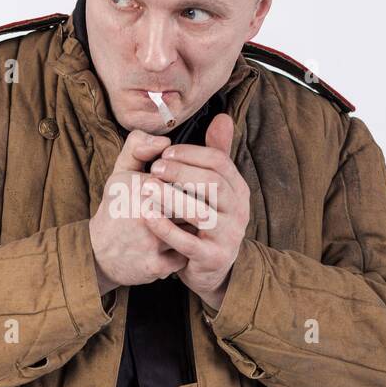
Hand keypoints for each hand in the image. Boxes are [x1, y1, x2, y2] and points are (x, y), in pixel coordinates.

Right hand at [88, 129, 188, 292]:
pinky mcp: (155, 265)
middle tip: (187, 209)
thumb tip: (164, 139)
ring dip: (192, 229)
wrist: (98, 252)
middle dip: (193, 207)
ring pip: (191, 230)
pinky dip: (183, 251)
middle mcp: (146, 213)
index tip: (182, 189)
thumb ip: (138, 147)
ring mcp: (151, 241)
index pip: (184, 179)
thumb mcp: (120, 172)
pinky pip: (185, 255)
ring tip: (183, 226)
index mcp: (141, 186)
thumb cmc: (116, 207)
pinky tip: (176, 246)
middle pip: (191, 204)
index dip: (188, 184)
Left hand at [139, 113, 249, 309]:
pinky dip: (165, 228)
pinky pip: (187, 242)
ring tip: (146, 189)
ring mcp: (228, 236)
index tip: (164, 154)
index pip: (218, 162)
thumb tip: (222, 117)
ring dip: (170, 197)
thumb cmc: (207, 221)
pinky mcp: (212, 258)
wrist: (210, 269)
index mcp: (238, 189)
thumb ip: (216, 153)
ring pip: (200, 212)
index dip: (190, 154)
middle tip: (154, 169)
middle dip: (180, 172)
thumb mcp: (214, 187)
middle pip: (211, 183)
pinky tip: (146, 215)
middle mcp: (239, 211)